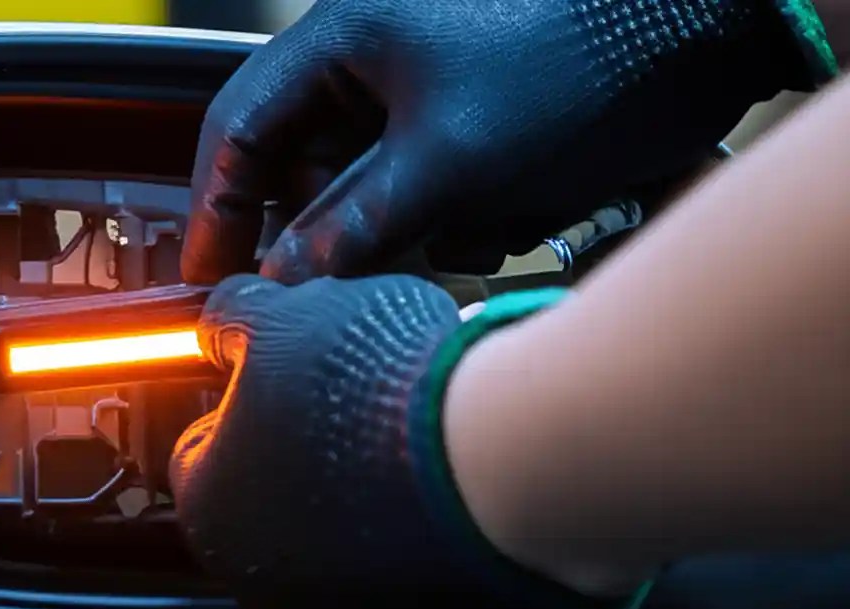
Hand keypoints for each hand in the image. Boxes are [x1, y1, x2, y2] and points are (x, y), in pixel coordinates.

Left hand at [168, 274, 560, 608]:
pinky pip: (408, 599)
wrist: (501, 461)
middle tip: (372, 415)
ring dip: (372, 511)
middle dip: (317, 460)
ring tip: (424, 455)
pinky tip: (458, 512)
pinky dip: (426, 561)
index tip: (297, 382)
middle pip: (277, 507)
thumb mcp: (295, 316)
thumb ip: (241, 318)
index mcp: (212, 504)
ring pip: (343, 557)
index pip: (207, 450)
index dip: (252, 405)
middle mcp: (260, 586)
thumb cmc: (384, 393)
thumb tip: (223, 320)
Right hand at [182, 0, 832, 283]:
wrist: (690, 38)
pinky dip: (437, 217)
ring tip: (447, 238)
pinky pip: (414, 184)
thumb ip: (354, 223)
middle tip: (326, 281)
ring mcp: (415, 87)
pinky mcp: (458, 118)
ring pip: (358, 182)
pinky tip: (488, 221)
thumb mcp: (449, 158)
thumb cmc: (572, 62)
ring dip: (387, 228)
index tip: (210, 273)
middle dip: (317, 226)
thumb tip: (283, 278)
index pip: (238, 126)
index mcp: (342, 36)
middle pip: (296, 161)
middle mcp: (367, 57)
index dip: (216, 206)